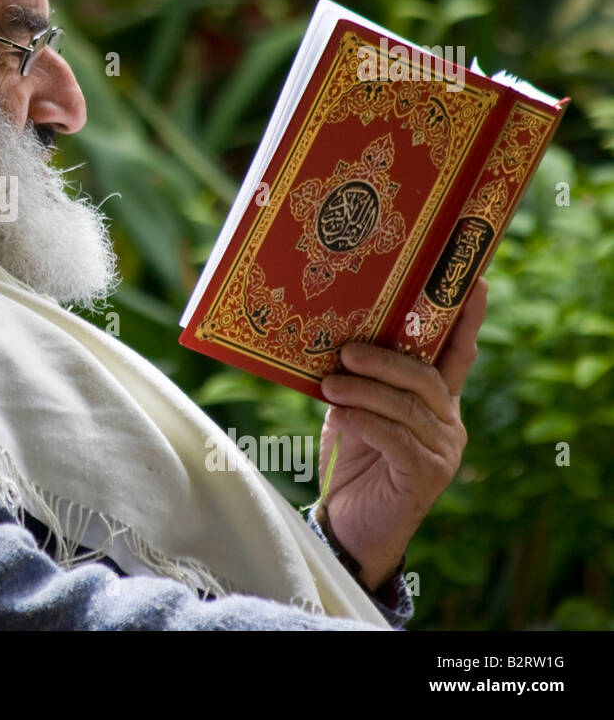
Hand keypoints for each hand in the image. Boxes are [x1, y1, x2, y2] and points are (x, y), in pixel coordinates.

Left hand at [317, 277, 487, 590]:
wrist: (346, 524)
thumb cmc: (351, 461)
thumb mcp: (353, 410)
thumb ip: (358, 381)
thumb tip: (336, 339)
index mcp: (435, 401)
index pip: (457, 354)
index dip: (467, 318)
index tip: (476, 280)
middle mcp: (448, 422)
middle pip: (426, 377)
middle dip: (386, 359)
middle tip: (346, 352)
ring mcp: (442, 450)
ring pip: (406, 406)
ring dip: (364, 391)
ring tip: (329, 385)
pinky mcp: (425, 475)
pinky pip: (395, 437)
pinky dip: (363, 421)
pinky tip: (338, 417)